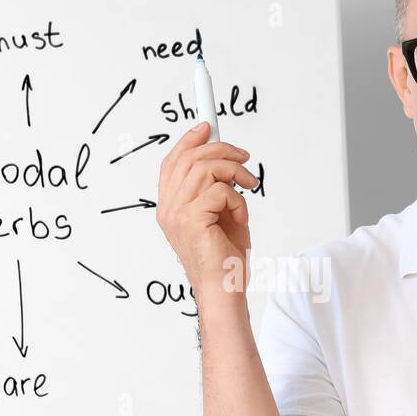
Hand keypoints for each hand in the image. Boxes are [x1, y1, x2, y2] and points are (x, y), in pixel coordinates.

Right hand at [155, 121, 259, 308]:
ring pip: (205, 168)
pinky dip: (238, 199)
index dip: (189, 140)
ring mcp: (177, 214)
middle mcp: (168, 208)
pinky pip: (220, 190)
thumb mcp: (221, 211)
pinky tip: (241, 216)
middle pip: (189, 158)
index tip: (208, 127)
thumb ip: (216, 185)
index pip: (172, 162)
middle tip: (245, 158)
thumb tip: (224, 154)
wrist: (225, 288)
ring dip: (235, 172)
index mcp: (170, 206)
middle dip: (222, 150)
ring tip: (248, 187)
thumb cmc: (225, 256)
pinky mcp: (192, 220)